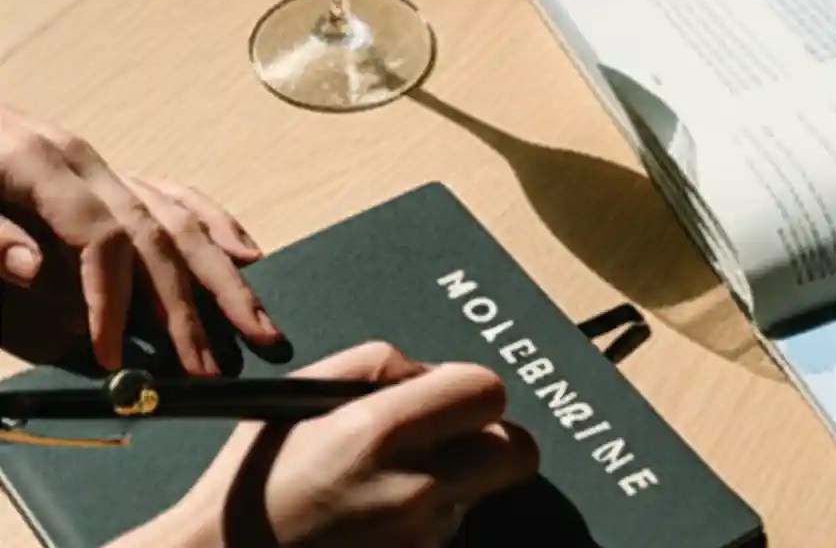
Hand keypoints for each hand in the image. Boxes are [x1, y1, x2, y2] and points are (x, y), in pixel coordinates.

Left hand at [0, 103, 280, 374]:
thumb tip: (35, 268)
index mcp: (41, 162)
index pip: (103, 237)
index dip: (114, 299)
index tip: (113, 356)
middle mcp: (86, 162)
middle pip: (159, 234)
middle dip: (192, 306)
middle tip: (213, 367)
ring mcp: (102, 166)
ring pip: (180, 221)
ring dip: (224, 280)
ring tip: (258, 329)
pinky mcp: (106, 175)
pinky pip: (176, 197)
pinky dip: (216, 226)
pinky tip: (248, 254)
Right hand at [110, 342, 539, 547]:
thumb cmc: (257, 478)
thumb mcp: (304, 393)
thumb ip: (380, 365)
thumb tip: (434, 374)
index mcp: (379, 431)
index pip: (487, 393)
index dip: (474, 391)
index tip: (453, 399)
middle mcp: (412, 490)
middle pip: (517, 453)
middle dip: (494, 441)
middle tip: (456, 442)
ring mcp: (420, 541)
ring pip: (480, 498)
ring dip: (453, 488)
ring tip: (384, 491)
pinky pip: (447, 534)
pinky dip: (426, 525)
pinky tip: (375, 523)